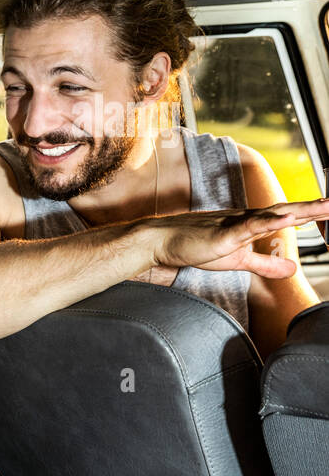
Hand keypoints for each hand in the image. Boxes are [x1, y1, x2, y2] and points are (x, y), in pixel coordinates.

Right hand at [148, 198, 328, 276]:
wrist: (163, 241)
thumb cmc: (195, 246)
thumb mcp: (238, 260)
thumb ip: (265, 263)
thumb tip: (292, 269)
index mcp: (252, 224)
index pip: (289, 217)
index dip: (314, 213)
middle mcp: (248, 218)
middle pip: (290, 211)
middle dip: (318, 208)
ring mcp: (236, 224)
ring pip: (275, 214)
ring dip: (302, 210)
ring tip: (326, 205)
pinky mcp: (224, 234)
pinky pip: (251, 226)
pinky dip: (271, 221)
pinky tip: (288, 218)